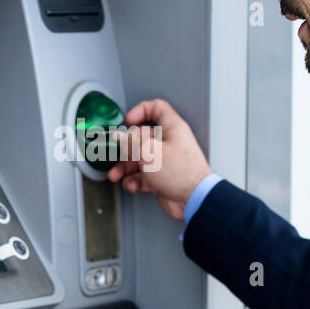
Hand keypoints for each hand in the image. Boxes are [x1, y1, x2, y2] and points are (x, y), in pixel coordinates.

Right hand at [105, 98, 212, 220]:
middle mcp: (168, 143)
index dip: (141, 110)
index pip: (157, 109)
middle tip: (115, 153)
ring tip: (116, 174)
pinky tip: (131, 184)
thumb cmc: (181, 173)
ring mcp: (165, 161)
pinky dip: (134, 180)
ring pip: (139, 158)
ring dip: (125, 167)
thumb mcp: (150, 151)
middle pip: (141, 137)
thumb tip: (120, 136)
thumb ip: (132, 142)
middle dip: (125, 147)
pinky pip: (142, 175)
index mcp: (171, 128)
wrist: (194, 200)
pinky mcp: (161, 177)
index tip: (128, 120)